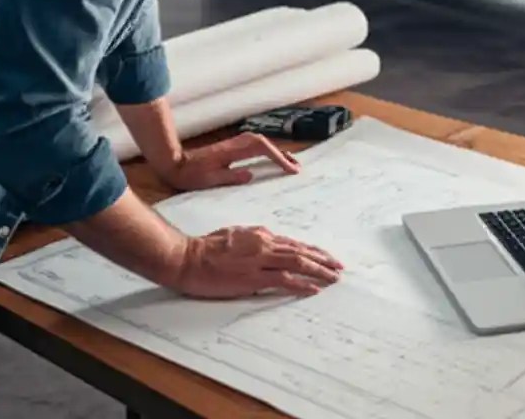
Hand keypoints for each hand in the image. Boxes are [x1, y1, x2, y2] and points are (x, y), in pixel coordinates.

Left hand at [160, 132, 299, 191]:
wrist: (174, 163)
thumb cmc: (190, 175)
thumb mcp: (210, 180)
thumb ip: (231, 177)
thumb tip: (251, 175)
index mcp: (232, 152)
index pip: (262, 150)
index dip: (278, 158)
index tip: (291, 169)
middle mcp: (235, 144)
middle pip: (264, 143)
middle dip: (282, 154)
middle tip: (296, 167)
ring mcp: (233, 145)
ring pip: (260, 143)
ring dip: (275, 152)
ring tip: (288, 164)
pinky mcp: (230, 148)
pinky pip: (254, 146)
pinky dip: (266, 151)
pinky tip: (270, 159)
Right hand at [173, 225, 342, 298]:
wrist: (186, 258)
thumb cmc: (204, 248)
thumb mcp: (233, 235)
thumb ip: (252, 238)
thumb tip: (267, 239)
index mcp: (258, 235)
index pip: (292, 243)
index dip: (311, 250)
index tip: (324, 256)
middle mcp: (263, 244)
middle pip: (300, 251)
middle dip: (322, 259)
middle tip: (338, 266)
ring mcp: (259, 260)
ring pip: (297, 262)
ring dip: (319, 270)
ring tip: (333, 277)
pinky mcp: (253, 277)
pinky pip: (284, 280)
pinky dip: (301, 284)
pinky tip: (314, 288)